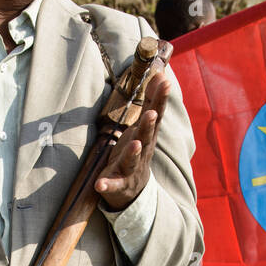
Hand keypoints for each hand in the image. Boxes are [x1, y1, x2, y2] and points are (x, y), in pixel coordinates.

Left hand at [94, 71, 169, 211]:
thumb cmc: (138, 151)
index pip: (155, 115)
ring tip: (134, 144)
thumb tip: (160, 75)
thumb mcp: (144, 127)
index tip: (165, 82)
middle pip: (146, 137)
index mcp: (147, 136)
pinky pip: (112, 186)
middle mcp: (142, 152)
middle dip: (148, 125)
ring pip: (132, 160)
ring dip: (133, 152)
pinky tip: (100, 184)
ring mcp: (130, 169)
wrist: (134, 190)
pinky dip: (107, 185)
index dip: (160, 99)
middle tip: (151, 113)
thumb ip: (151, 102)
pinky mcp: (118, 185)